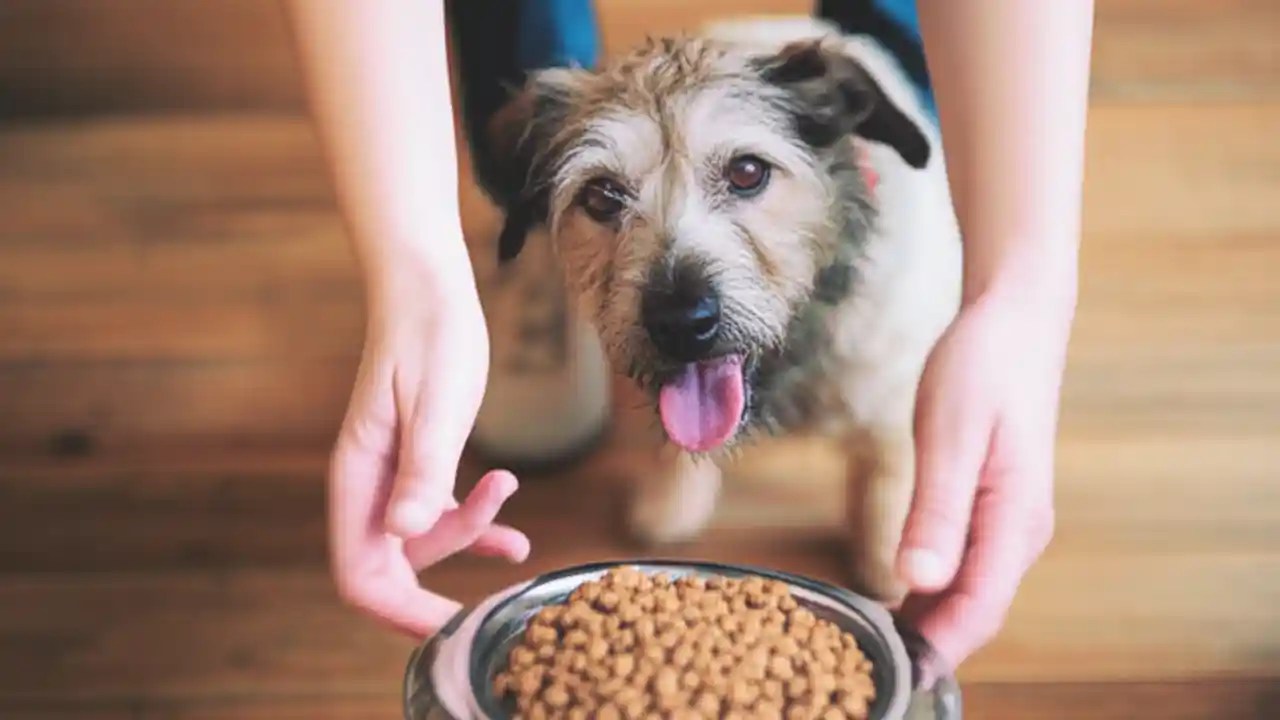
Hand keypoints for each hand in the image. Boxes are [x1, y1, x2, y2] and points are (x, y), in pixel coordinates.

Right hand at [329, 257, 529, 638]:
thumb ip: (423, 468)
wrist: (432, 291)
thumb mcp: (435, 403)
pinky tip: (514, 540)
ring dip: (464, 551)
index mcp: (357, 476)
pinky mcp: (422, 463)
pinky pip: (441, 517)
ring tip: (517, 543)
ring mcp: (393, 477)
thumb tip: (404, 531)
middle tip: (485, 618)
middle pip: (385, 572)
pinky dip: (475, 530)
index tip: (447, 631)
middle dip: (430, 601)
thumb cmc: (430, 336)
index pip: (359, 572)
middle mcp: (369, 485)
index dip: (398, 611)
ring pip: (419, 546)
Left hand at [897, 285, 1070, 677]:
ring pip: (970, 592)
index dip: (937, 648)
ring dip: (928, 622)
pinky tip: (896, 600)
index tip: (892, 673)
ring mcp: (1009, 523)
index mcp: (1015, 519)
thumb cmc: (983, 369)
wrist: (1016, 323)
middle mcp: (1019, 532)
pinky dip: (933, 591)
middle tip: (861, 664)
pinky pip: (965, 566)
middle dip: (926, 644)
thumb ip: (938, 510)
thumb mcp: (951, 435)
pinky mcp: (993, 509)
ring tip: (869, 643)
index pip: (979, 608)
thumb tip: (919, 582)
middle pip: (975, 610)